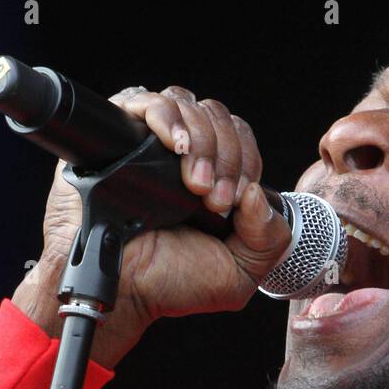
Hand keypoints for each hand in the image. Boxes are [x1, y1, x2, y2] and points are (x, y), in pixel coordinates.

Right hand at [12, 84, 290, 367]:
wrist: (122, 288)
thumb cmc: (171, 282)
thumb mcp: (240, 273)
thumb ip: (270, 238)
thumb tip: (256, 193)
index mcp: (214, 176)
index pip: (240, 138)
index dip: (245, 162)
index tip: (230, 202)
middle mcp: (184, 153)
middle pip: (218, 117)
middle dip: (225, 157)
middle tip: (212, 200)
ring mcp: (151, 140)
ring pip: (188, 105)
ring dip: (200, 142)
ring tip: (191, 184)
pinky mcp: (118, 133)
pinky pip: (146, 100)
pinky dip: (167, 118)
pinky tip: (174, 148)